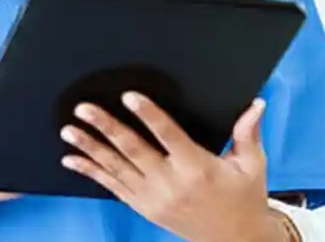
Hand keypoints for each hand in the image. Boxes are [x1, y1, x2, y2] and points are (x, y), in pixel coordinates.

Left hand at [61, 94, 282, 241]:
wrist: (235, 240)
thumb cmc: (244, 197)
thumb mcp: (251, 165)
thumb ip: (247, 133)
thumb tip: (256, 103)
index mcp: (197, 168)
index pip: (168, 136)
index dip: (148, 115)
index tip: (130, 96)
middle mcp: (171, 183)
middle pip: (133, 150)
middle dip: (106, 128)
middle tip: (84, 108)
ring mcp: (154, 198)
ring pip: (116, 169)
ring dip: (90, 148)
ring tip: (68, 130)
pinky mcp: (144, 207)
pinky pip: (112, 187)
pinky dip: (91, 172)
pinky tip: (71, 160)